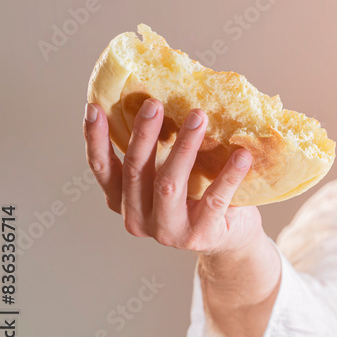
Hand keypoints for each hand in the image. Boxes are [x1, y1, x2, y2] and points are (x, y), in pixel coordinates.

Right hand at [83, 98, 264, 255]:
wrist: (231, 238)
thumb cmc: (198, 196)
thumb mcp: (171, 176)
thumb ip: (159, 153)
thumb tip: (164, 99)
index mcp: (124, 201)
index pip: (103, 169)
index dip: (96, 140)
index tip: (94, 108)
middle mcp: (138, 219)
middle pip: (136, 171)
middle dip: (144, 134)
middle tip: (155, 103)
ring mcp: (168, 231)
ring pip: (170, 183)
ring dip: (184, 146)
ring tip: (199, 116)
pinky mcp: (201, 235)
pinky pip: (215, 199)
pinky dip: (229, 174)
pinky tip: (242, 155)